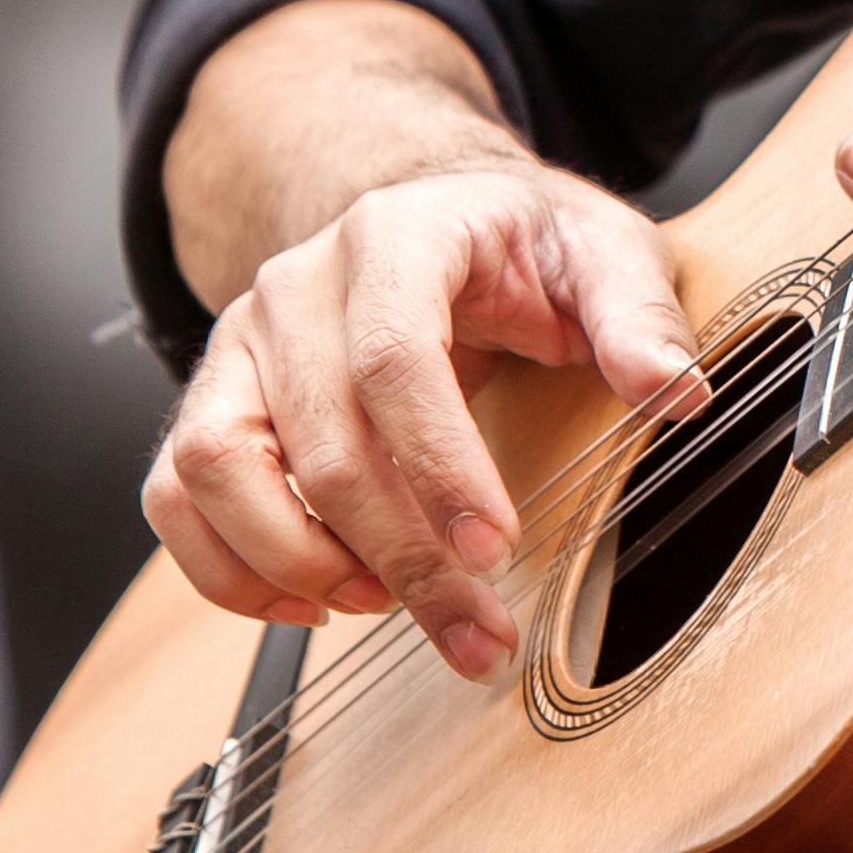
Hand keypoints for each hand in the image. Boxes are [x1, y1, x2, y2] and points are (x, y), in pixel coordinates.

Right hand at [147, 159, 702, 679]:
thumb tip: (674, 390)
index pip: (393, 356)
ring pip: (215, 466)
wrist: (443, 221)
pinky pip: (178, 495)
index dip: (439, 464)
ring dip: (295, 562)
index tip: (494, 549)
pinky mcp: (215, 399)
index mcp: (396, 236)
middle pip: (319, 437)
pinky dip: (228, 569)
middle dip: (397, 554)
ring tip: (386, 608)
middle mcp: (297, 285)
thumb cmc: (526, 247)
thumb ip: (640, 316)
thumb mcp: (604, 253)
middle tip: (475, 631)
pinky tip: (312, 606)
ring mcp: (241, 342)